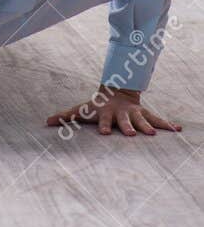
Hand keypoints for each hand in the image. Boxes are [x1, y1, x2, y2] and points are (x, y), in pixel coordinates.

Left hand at [46, 86, 181, 138]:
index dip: (105, 126)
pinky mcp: (145, 114)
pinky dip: (168, 125)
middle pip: (125, 121)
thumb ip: (66, 116)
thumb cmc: (96, 106)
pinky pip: (158, 119)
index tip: (105, 133)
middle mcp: (122, 114)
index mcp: (106, 114)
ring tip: (155, 134)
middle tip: (131, 134)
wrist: (117, 92)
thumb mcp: (82, 109)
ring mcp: (135, 114)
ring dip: (149, 126)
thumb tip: (46, 121)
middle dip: (128, 127)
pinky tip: (179, 129)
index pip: (104, 120)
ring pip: (143, 120)